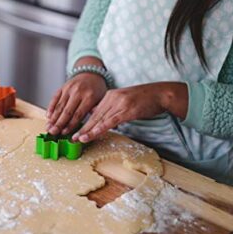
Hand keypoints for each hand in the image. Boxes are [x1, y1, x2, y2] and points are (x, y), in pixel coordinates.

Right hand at [46, 73, 107, 135]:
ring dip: (53, 118)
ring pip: (59, 105)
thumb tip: (85, 127)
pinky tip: (48, 116)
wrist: (92, 73)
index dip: (70, 125)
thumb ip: (93, 112)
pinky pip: (55, 98)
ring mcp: (69, 88)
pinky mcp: (63, 87)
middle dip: (59, 123)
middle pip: (67, 111)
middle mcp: (78, 92)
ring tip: (48, 127)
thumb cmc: (97, 89)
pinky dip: (51, 107)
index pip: (78, 114)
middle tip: (53, 132)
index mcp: (89, 97)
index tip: (64, 133)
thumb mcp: (100, 100)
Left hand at [72, 82, 187, 142]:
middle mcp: (112, 98)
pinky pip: (111, 121)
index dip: (85, 123)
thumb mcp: (124, 101)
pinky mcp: (127, 109)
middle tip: (72, 138)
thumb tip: (101, 116)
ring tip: (79, 139)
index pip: (94, 112)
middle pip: (94, 116)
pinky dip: (101, 128)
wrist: (160, 94)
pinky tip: (93, 134)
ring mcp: (119, 103)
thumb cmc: (144, 99)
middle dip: (83, 128)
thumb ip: (112, 108)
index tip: (77, 131)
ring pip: (100, 119)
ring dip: (89, 130)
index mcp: (110, 95)